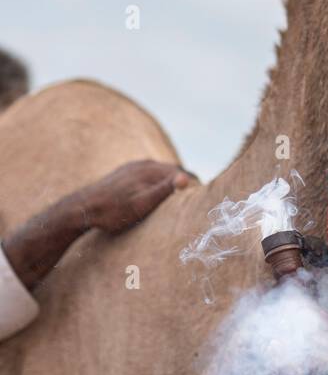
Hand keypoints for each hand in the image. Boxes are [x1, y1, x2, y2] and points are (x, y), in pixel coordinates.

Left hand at [80, 160, 197, 232]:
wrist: (81, 209)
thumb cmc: (113, 211)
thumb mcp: (142, 204)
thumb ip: (164, 190)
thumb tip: (186, 178)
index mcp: (151, 169)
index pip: (182, 175)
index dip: (192, 189)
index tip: (199, 203)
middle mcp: (143, 164)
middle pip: (171, 173)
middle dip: (182, 186)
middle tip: (191, 205)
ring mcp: (132, 168)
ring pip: (159, 175)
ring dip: (168, 186)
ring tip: (174, 202)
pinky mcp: (123, 175)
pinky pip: (146, 178)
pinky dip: (155, 186)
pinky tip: (152, 197)